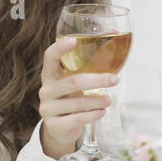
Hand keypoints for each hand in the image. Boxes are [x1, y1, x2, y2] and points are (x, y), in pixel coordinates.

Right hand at [37, 37, 117, 159]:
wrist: (60, 128)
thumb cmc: (72, 96)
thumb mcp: (78, 78)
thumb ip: (92, 58)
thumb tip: (114, 32)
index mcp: (51, 74)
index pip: (50, 57)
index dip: (60, 48)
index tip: (74, 40)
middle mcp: (46, 89)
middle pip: (72, 82)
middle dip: (97, 80)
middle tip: (115, 80)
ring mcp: (48, 108)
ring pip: (76, 103)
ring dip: (97, 100)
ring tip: (109, 100)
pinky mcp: (54, 124)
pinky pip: (76, 119)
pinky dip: (92, 115)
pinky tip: (102, 112)